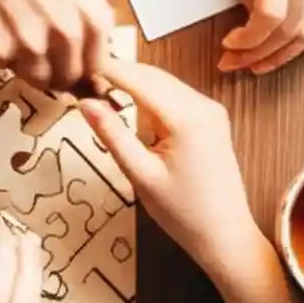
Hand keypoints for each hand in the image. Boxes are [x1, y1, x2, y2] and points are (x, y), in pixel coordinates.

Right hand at [0, 0, 113, 89]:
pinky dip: (2, 52)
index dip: (84, 66)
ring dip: (30, 65)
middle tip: (44, 52)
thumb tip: (85, 38)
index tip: (75, 63)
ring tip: (19, 36)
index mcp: (94, 19)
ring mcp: (31, 48)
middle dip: (58, 69)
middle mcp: (68, 38)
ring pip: (36, 77)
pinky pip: (5, 64)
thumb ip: (84, 11)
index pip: (97, 67)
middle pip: (68, 78)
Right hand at [79, 61, 262, 276]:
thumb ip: (112, 135)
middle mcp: (203, 105)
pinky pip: (173, 98)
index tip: (78, 67)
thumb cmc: (183, 213)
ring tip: (100, 96)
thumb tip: (85, 103)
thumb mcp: (140, 175)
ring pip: (162, 84)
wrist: (225, 235)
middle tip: (83, 81)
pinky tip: (131, 113)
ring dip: (133, 87)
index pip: (138, 80)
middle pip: (151, 76)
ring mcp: (210, 110)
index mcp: (187, 117)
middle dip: (119, 76)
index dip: (107, 70)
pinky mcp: (210, 119)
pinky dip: (149, 100)